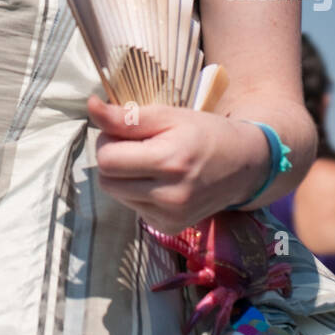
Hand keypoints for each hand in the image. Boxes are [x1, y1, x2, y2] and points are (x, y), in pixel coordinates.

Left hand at [88, 95, 270, 233]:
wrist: (243, 166)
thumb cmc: (204, 133)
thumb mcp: (168, 116)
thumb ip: (127, 116)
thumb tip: (91, 106)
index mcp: (169, 161)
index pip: (107, 159)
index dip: (108, 140)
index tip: (124, 130)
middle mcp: (170, 196)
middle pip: (107, 180)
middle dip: (113, 159)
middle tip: (135, 144)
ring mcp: (170, 217)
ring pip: (117, 195)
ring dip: (123, 176)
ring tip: (149, 161)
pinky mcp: (170, 228)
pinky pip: (133, 208)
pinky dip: (138, 192)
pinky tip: (159, 180)